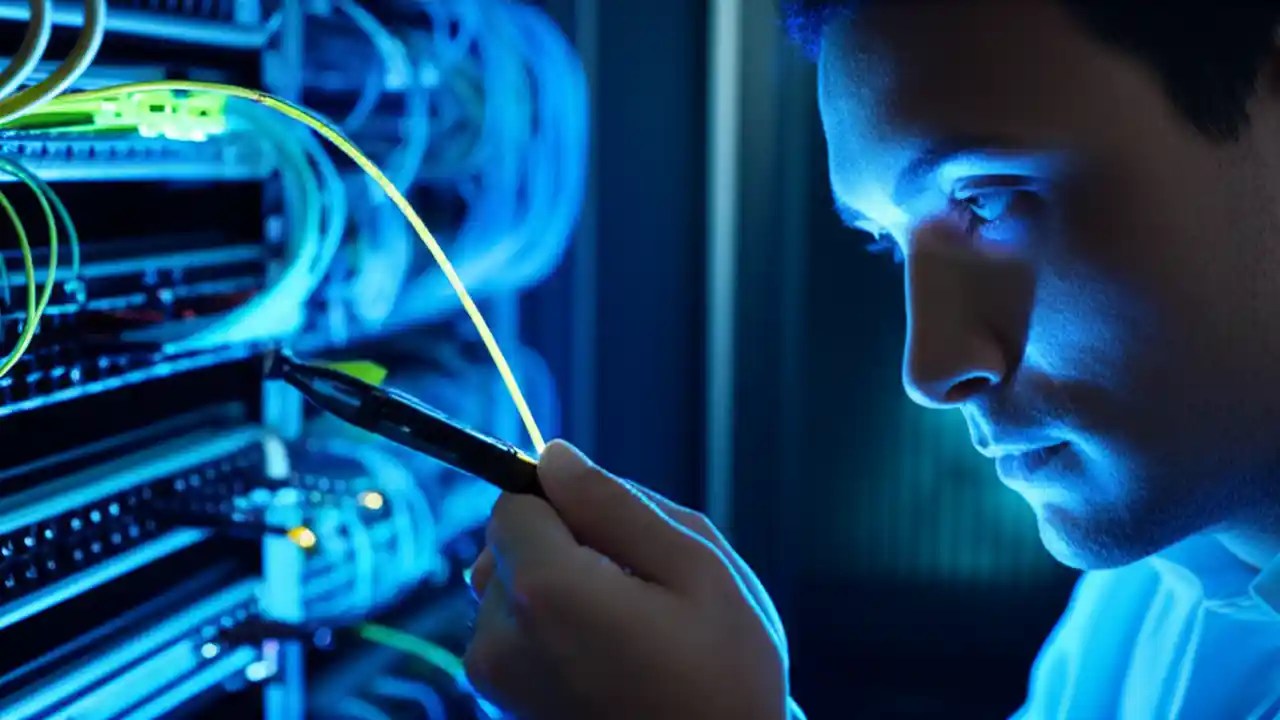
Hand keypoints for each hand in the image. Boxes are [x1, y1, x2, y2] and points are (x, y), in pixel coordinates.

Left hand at [463, 440, 787, 719]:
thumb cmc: (724, 679)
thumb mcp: (697, 568)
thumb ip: (615, 503)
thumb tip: (553, 457)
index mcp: (546, 592)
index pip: (516, 502)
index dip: (568, 507)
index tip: (620, 541)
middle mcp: (500, 637)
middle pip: (509, 545)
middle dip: (565, 549)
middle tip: (640, 592)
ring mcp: (496, 681)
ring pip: (512, 588)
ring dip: (561, 593)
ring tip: (630, 632)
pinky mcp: (503, 706)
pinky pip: (516, 633)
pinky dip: (555, 633)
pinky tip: (611, 662)